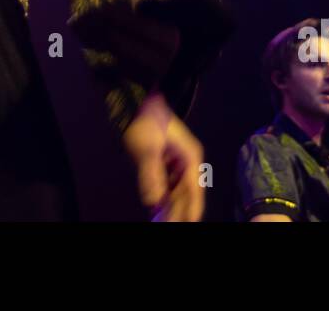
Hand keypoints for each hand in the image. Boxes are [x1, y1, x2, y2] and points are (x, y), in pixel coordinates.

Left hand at [121, 92, 205, 221]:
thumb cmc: (144, 124)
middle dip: (180, 210)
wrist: (134, 104)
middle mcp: (187, 161)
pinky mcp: (165, 161)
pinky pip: (167, 183)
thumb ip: (151, 176)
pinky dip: (163, 196)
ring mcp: (176, 161)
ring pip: (177, 190)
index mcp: (190, 156)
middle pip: (186, 192)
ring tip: (166, 220)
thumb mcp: (148, 149)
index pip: (194, 189)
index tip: (189, 223)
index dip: (192, 208)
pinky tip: (157, 207)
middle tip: (171, 224)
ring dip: (172, 205)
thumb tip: (154, 201)